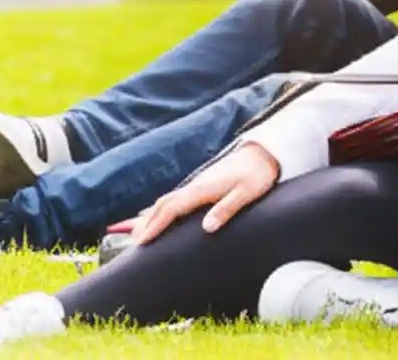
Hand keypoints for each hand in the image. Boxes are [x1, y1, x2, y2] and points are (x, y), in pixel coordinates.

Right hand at [133, 143, 279, 244]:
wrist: (263, 154)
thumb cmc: (257, 175)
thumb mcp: (246, 194)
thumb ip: (226, 209)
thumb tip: (207, 227)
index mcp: (202, 189)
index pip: (172, 208)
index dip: (155, 225)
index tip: (141, 242)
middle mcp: (195, 186)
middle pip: (163, 204)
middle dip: (146, 223)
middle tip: (134, 244)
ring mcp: (197, 184)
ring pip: (167, 201)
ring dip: (151, 216)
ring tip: (140, 234)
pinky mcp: (202, 185)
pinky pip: (175, 198)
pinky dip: (163, 209)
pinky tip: (160, 217)